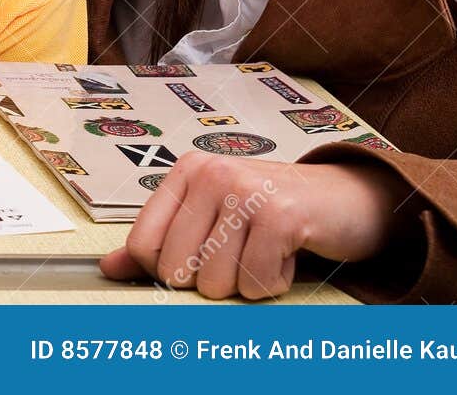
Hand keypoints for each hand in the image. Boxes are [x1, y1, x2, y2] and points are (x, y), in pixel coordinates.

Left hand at [98, 153, 405, 299]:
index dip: (166, 271)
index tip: (197, 262)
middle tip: (239, 255)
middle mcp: (211, 174)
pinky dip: (273, 283)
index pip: (143, 244)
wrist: (347, 199)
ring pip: (217, 283)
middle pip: (177, 270)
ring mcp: (245, 192)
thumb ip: (160, 241)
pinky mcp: (280, 216)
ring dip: (245, 283)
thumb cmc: (274, 210)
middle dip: (210, 280)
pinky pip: (255, 283)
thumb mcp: (211, 218)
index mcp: (187, 173)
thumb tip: (110, 268)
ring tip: (264, 251)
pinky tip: (285, 254)